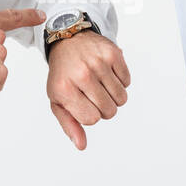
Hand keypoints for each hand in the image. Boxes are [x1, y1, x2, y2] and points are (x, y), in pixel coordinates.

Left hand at [46, 31, 129, 149]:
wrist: (68, 40)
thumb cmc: (63, 74)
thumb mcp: (58, 100)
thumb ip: (69, 124)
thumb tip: (81, 145)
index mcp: (65, 89)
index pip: (92, 120)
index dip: (90, 115)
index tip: (83, 104)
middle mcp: (82, 74)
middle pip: (109, 111)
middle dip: (104, 107)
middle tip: (93, 95)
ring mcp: (98, 62)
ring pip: (121, 98)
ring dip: (114, 96)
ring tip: (100, 85)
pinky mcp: (113, 53)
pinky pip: (127, 82)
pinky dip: (120, 81)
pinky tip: (107, 74)